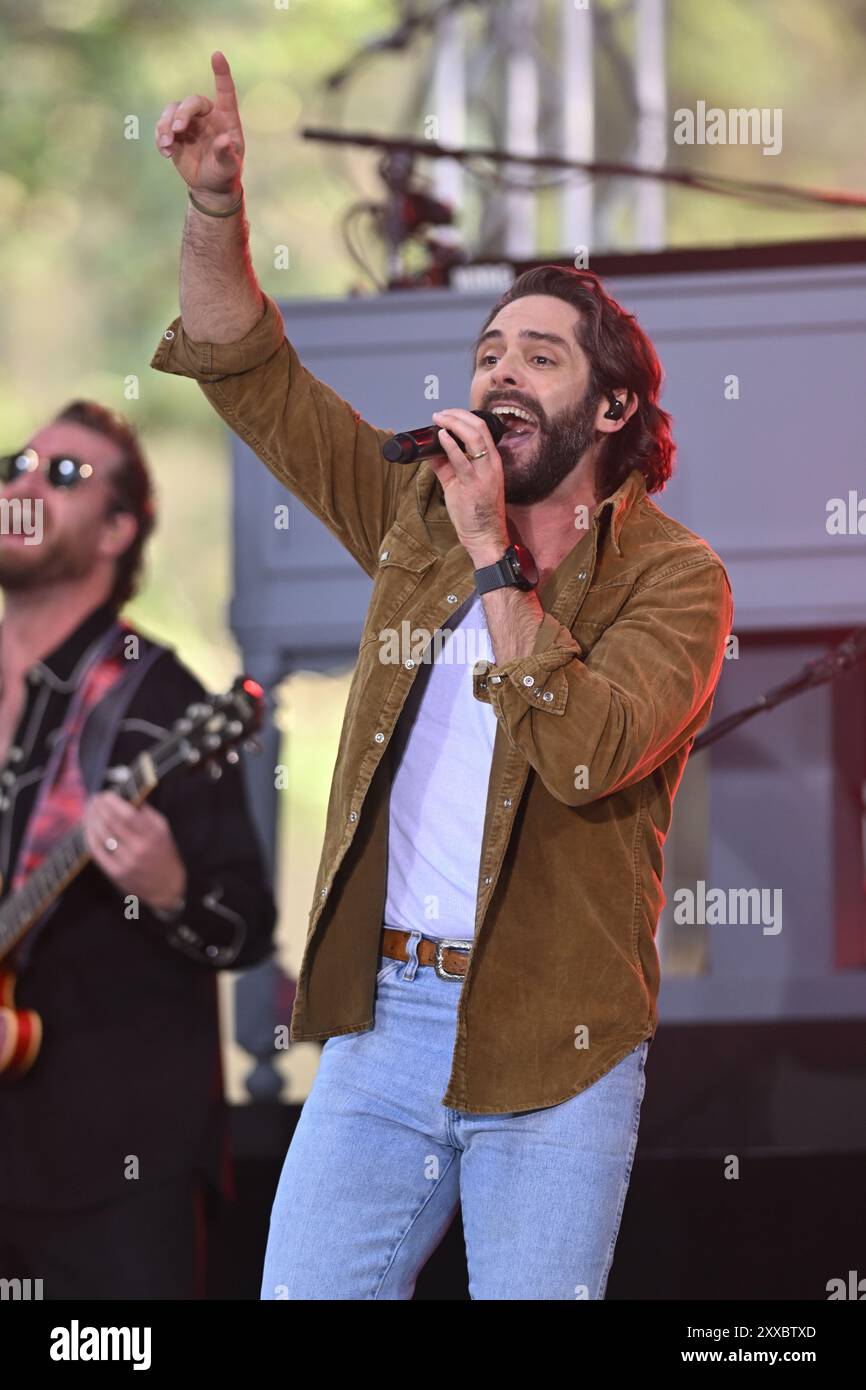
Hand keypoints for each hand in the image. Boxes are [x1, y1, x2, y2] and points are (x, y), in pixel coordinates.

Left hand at [83, 792, 187, 913]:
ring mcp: (127, 862)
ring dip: (91, 820)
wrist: (168, 887)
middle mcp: (140, 848)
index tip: (105, 794)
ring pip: (101, 835)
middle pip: (111, 823)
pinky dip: (90, 837)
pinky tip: (87, 828)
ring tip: (89, 810)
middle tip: (93, 798)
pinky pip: (97, 852)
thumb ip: (145, 812)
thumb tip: (124, 795)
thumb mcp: (163, 829)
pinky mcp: (116, 873)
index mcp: (153, 834)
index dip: (112, 802)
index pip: (127, 814)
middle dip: (99, 807)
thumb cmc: (164, 852)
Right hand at [155, 50, 244, 204]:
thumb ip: (226, 154)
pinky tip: (166, 152)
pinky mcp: (174, 132)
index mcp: (225, 118)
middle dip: (181, 114)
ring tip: (167, 145)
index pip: (225, 92)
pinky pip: (162, 127)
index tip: (217, 55)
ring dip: (166, 126)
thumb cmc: (225, 173)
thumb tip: (224, 141)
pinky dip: (160, 137)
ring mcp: (189, 122)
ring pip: (172, 111)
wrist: (209, 185)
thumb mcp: (229, 167)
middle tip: (177, 130)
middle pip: (190, 102)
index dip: (221, 73)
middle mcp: (206, 115)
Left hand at [427, 409, 509, 564]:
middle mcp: (491, 464)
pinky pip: (462, 460)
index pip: (482, 428)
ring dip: (453, 424)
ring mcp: (484, 474)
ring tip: (438, 419)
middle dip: (457, 415)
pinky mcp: (473, 485)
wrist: (485, 536)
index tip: (447, 414)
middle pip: (479, 427)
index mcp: (491, 461)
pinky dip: (451, 445)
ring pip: (474, 437)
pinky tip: (441, 437)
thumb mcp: (459, 483)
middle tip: (440, 414)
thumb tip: (430, 451)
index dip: (463, 416)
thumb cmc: (476, 512)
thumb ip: (446, 466)